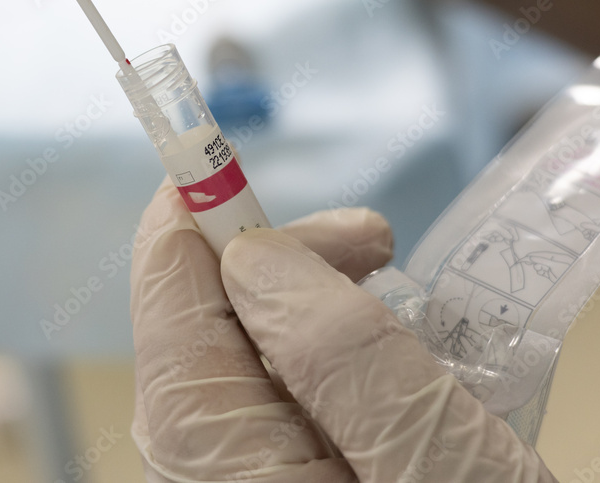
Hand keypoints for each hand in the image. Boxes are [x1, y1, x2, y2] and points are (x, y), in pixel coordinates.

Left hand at [130, 180, 556, 480]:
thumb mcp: (431, 472)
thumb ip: (339, 357)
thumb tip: (253, 255)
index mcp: (211, 446)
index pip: (169, 286)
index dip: (197, 204)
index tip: (228, 149)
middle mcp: (201, 460)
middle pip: (205, 312)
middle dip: (281, 258)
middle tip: (374, 245)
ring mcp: (234, 470)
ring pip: (246, 347)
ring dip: (312, 306)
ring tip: (389, 299)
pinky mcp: (267, 475)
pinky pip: (277, 392)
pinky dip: (326, 357)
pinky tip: (381, 369)